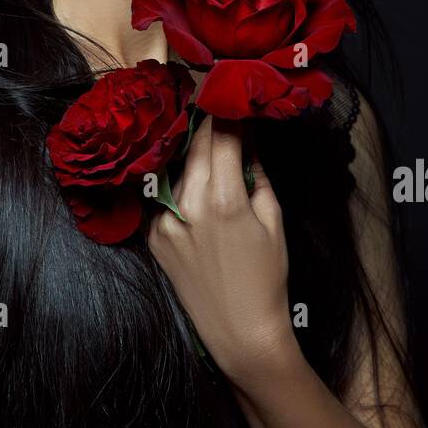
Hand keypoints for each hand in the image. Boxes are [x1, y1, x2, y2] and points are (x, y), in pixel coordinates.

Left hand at [147, 114, 296, 384]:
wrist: (240, 332)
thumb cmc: (267, 277)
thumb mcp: (273, 220)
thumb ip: (257, 174)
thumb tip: (248, 139)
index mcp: (223, 198)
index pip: (221, 135)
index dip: (228, 111)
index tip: (231, 95)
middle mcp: (189, 205)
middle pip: (195, 145)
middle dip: (207, 124)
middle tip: (215, 105)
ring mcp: (165, 221)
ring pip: (178, 168)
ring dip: (193, 154)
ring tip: (206, 143)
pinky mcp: (154, 237)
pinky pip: (166, 197)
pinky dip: (181, 185)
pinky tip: (195, 187)